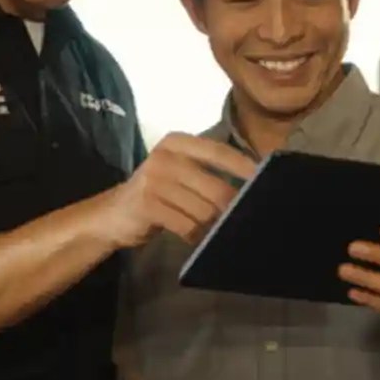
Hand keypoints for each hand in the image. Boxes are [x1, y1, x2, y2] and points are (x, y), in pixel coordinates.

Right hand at [99, 132, 256, 247]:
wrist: (112, 214)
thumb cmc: (156, 192)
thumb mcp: (179, 172)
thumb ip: (207, 172)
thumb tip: (252, 185)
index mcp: (177, 142)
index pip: (220, 152)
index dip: (245, 167)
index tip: (267, 180)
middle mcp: (166, 156)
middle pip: (216, 187)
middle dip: (229, 208)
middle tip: (236, 220)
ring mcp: (154, 179)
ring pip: (203, 210)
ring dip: (209, 225)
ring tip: (206, 229)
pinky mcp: (147, 204)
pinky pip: (186, 225)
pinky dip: (194, 235)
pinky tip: (192, 236)